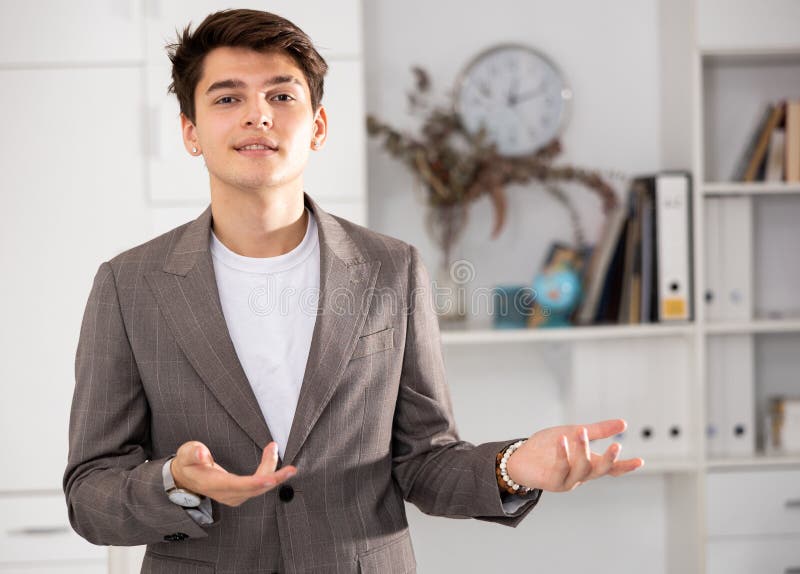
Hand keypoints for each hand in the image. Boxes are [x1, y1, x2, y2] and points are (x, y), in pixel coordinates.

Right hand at [171, 441, 295, 506]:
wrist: (185, 477)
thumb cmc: (187, 463)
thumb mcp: (185, 454)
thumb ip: (193, 453)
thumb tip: (202, 454)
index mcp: (214, 484)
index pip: (239, 486)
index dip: (256, 483)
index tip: (272, 478)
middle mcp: (226, 493)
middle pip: (255, 489)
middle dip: (274, 478)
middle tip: (291, 468)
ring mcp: (234, 495)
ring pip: (259, 487)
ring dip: (273, 471)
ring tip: (274, 449)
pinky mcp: (239, 492)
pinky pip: (258, 485)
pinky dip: (268, 472)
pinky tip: (272, 457)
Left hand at [506, 419, 643, 492]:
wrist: (520, 457)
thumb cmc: (547, 446)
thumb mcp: (575, 432)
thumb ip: (598, 430)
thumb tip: (624, 424)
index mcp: (589, 463)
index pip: (611, 468)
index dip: (625, 466)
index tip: (640, 461)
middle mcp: (581, 475)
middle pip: (600, 470)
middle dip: (609, 460)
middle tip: (616, 446)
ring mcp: (568, 481)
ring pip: (582, 468)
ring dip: (582, 449)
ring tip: (580, 431)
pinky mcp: (552, 482)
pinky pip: (561, 469)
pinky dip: (562, 454)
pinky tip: (562, 440)